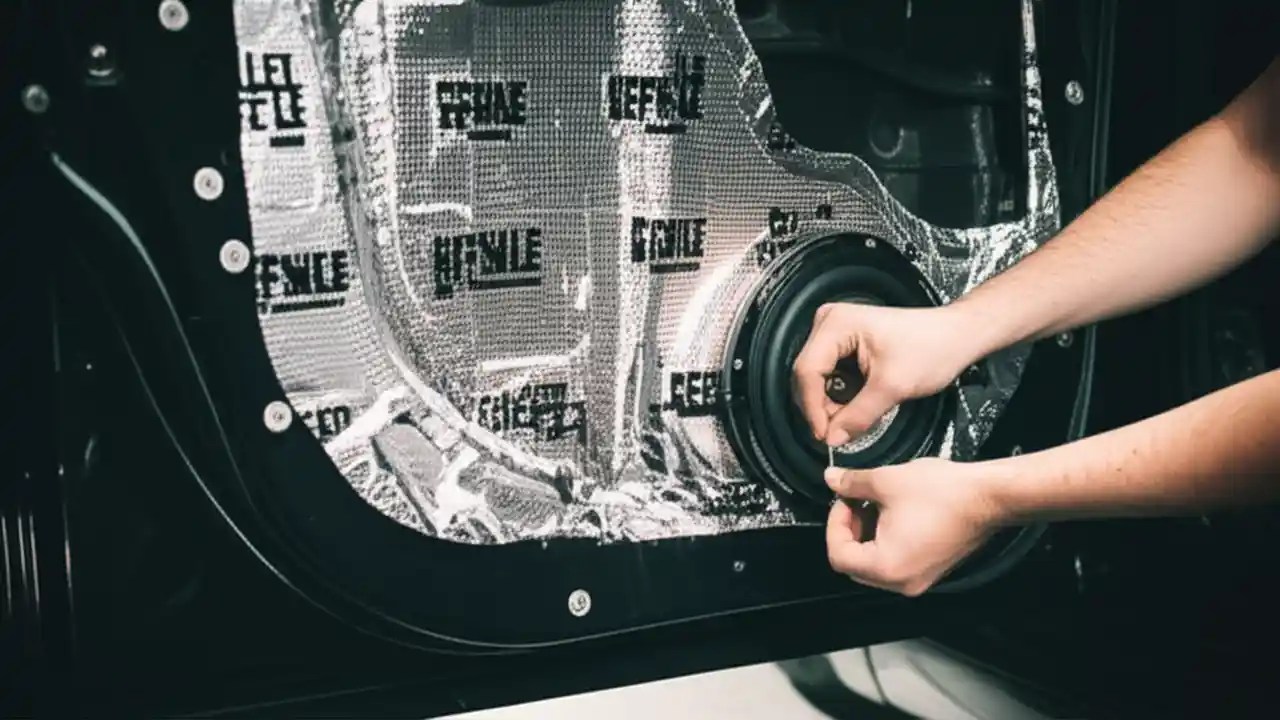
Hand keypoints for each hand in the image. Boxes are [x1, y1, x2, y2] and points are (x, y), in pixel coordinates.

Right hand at [792, 303, 977, 445]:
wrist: (955, 336)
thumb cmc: (932, 349)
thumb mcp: (893, 387)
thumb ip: (858, 415)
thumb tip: (832, 438)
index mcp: (836, 324)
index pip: (807, 371)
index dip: (812, 408)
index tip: (824, 436)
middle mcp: (828, 322)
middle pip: (807, 374)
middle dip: (821, 407)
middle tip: (838, 433)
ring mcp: (834, 331)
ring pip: (816, 377)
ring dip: (830, 403)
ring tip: (852, 419)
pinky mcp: (842, 342)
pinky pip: (829, 374)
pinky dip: (840, 395)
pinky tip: (856, 405)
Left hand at [824, 458, 1002, 595]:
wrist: (990, 497)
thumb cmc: (940, 492)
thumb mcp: (886, 481)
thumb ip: (852, 484)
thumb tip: (830, 479)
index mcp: (886, 568)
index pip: (839, 556)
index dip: (834, 525)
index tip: (843, 500)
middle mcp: (901, 583)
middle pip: (855, 565)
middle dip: (850, 530)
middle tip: (856, 501)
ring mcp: (919, 580)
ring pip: (875, 563)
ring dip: (867, 534)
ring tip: (876, 503)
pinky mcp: (931, 570)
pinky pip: (896, 562)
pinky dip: (886, 540)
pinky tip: (894, 513)